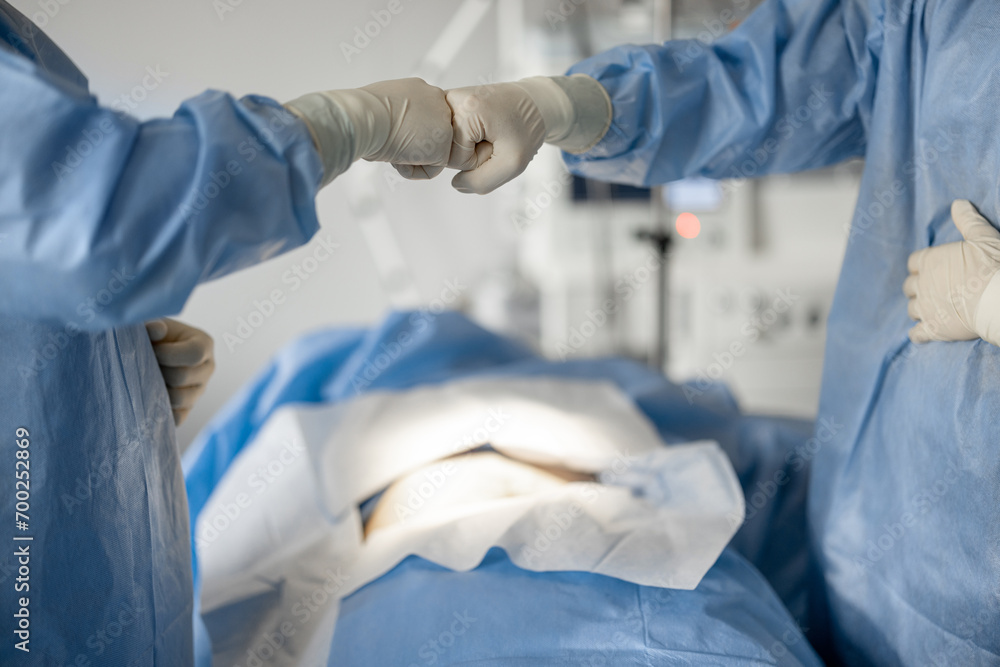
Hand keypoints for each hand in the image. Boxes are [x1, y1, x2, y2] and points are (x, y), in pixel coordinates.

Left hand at [146, 318, 214, 424]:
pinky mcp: (187, 409)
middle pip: (183, 377)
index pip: (195, 354)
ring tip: (145, 380)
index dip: (169, 354)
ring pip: (180, 399)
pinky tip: (149, 398)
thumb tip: (157, 329)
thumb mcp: (152, 326)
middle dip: (159, 372)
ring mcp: (199, 391)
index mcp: (203, 344)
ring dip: (157, 391)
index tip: (152, 350)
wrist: (149, 352)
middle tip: (144, 366)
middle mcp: (207, 368)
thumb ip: (152, 325)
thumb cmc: (151, 336)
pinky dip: (161, 411)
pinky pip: (177, 418)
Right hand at [360, 78, 452, 174]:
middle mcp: (437, 101)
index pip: (423, 117)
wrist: (364, 116)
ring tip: (391, 151)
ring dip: (410, 158)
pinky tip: (397, 161)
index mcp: (421, 89)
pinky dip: (413, 172)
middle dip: (411, 145)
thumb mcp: (384, 102)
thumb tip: (395, 127)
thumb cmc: (363, 110)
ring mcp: (443, 123)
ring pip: (432, 152)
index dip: (405, 131)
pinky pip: (432, 170)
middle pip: (429, 134)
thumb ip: (398, 112)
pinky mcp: (443, 146)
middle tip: (389, 144)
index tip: (388, 132)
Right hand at [445, 75, 611, 194]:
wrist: (534, 103)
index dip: (477, 160)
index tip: (495, 143)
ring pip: (445, 142)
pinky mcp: (448, 100)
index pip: (453, 159)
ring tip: (489, 132)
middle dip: (470, 152)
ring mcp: (448, 97)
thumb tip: (456, 183)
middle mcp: (452, 97)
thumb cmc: (527, 130)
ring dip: (467, 144)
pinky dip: (463, 136)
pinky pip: (446, 133)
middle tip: (493, 138)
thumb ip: (481, 182)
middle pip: (446, 150)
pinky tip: (479, 127)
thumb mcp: (513, 164)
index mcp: (467, 108)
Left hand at [904, 200, 999, 345]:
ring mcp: (926, 308)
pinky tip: (925, 332)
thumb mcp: (983, 237)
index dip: (922, 266)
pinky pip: (916, 334)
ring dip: (920, 308)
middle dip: (918, 287)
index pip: (914, 262)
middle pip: (909, 286)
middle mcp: (922, 284)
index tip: (931, 269)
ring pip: (912, 309)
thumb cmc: (993, 266)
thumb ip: (968, 221)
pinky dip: (919, 333)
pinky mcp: (933, 329)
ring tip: (932, 308)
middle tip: (933, 289)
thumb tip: (958, 203)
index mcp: (930, 261)